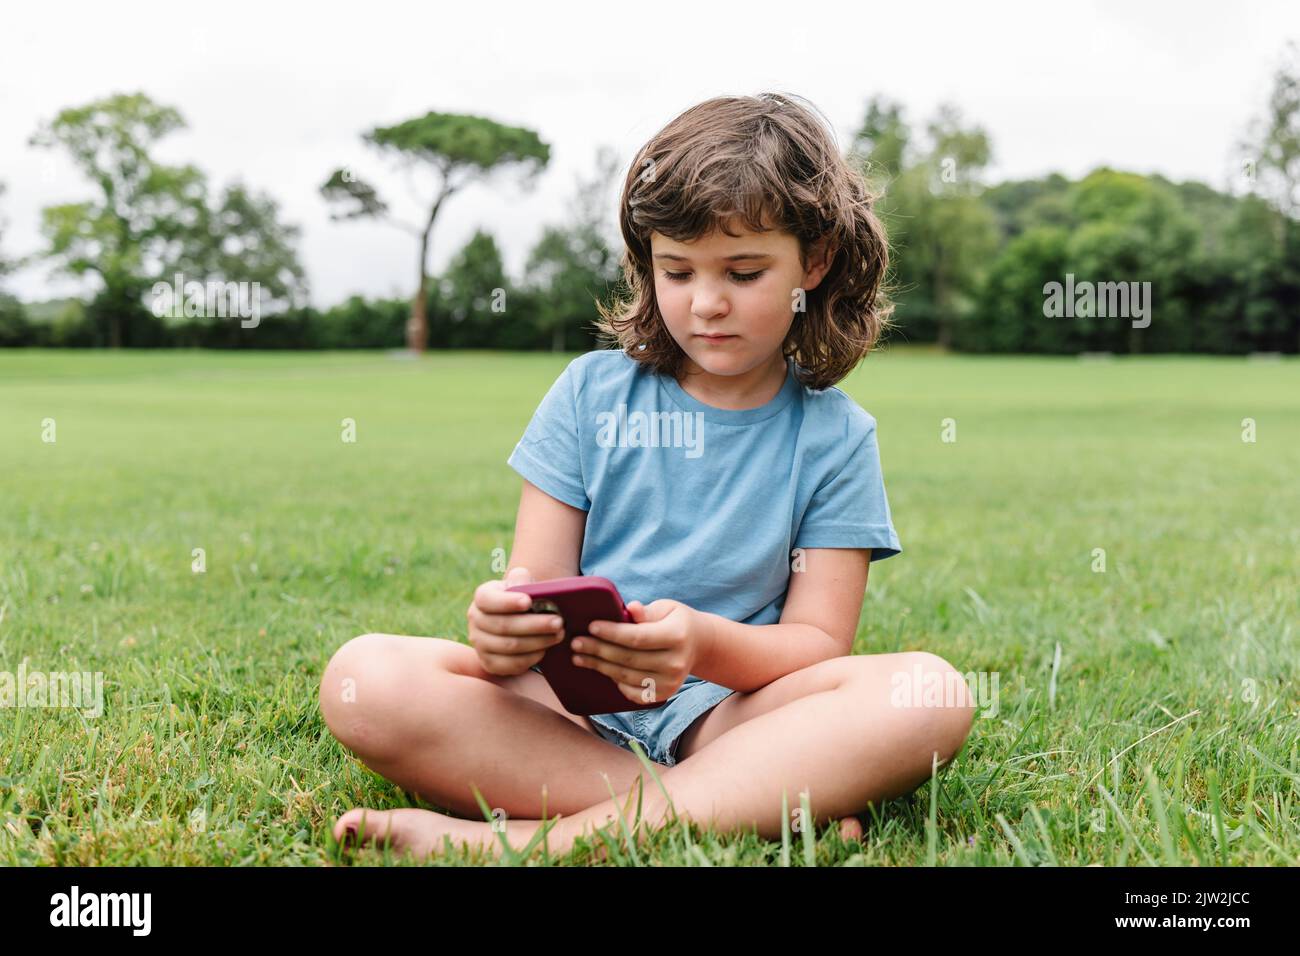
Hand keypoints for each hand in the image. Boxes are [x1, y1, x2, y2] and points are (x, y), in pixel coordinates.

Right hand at [466, 566, 565, 676]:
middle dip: (534, 624)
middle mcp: (475, 621)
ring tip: (559, 635)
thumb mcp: (522, 584)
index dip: (507, 602)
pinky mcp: (489, 663)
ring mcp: (480, 644)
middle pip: (504, 626)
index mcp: (482, 597)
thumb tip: (520, 586)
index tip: (528, 602)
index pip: (488, 599)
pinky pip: (510, 665)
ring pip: (509, 646)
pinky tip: (545, 650)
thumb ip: (521, 579)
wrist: (518, 620)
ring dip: (537, 642)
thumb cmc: (523, 599)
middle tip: (559, 622)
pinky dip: (530, 658)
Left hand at [570, 598, 709, 704]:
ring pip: (626, 677)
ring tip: (579, 657)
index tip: (591, 626)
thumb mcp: (666, 608)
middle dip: (598, 650)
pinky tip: (601, 670)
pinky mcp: (664, 694)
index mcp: (677, 636)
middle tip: (575, 643)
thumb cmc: (676, 621)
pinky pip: (633, 693)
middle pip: (628, 659)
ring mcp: (670, 682)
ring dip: (600, 667)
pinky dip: (615, 683)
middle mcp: (675, 662)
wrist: (700, 645)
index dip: (612, 633)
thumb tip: (629, 608)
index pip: (638, 637)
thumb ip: (646, 612)